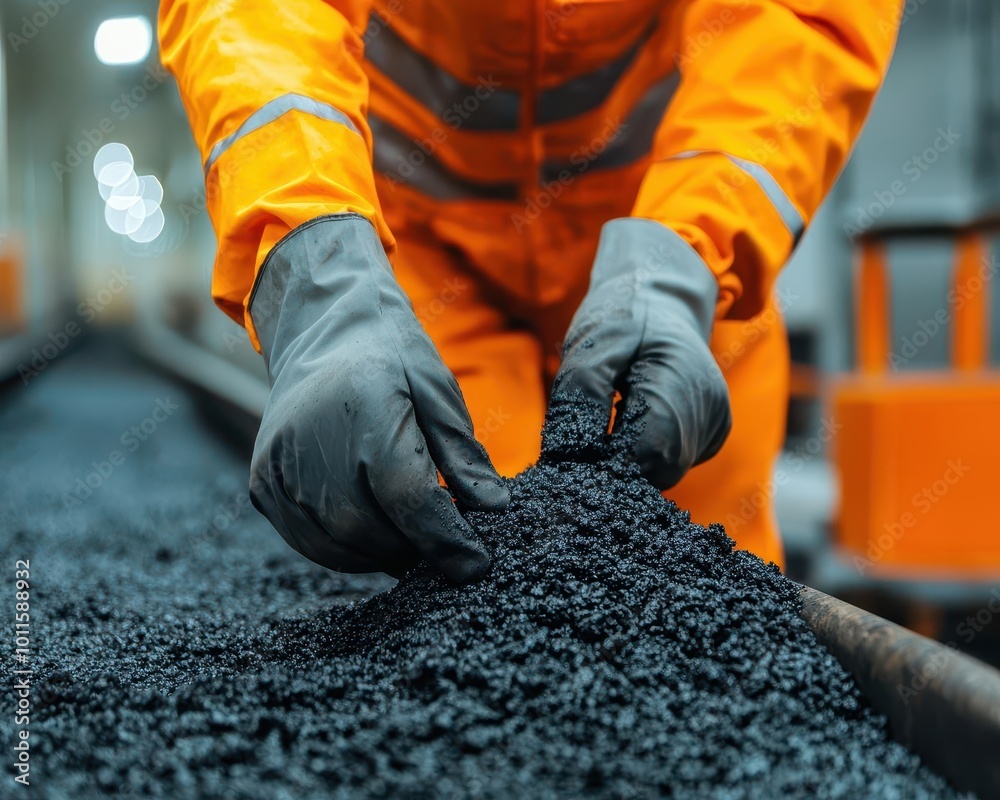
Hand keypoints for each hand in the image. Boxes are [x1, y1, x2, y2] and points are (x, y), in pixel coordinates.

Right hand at [248, 214, 508, 581]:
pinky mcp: (262, 484)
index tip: (477, 565)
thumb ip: (463, 454)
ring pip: (338, 545)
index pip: (409, 499)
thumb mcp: (438, 390)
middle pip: (371, 531)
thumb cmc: (390, 356)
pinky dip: (347, 547)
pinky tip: (375, 530)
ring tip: (412, 537)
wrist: (321, 327)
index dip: (448, 541)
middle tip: (446, 544)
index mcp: (364, 411)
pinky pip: (309, 540)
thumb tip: (493, 508)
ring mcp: (279, 467)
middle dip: (416, 549)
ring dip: (382, 554)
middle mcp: (312, 443)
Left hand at [550, 218, 730, 487]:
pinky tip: (633, 417)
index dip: (606, 460)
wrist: (663, 301)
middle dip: (615, 462)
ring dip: (629, 456)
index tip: (577, 446)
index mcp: (683, 381)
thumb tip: (573, 455)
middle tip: (590, 429)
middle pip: (657, 469)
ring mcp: (714, 427)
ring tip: (616, 411)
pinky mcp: (708, 438)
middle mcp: (710, 411)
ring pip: (663, 471)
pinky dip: (643, 451)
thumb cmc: (625, 316)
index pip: (648, 453)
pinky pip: (670, 462)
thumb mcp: (592, 343)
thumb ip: (581, 395)